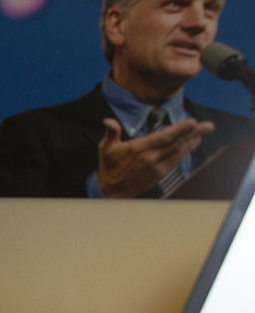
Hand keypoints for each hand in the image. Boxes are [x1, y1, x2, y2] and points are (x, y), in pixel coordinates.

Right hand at [97, 117, 213, 197]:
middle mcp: (150, 158)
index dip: (180, 130)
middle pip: (177, 143)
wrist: (110, 191)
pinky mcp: (160, 174)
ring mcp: (157, 167)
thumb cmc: (109, 169)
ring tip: (202, 133)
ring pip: (179, 152)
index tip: (192, 123)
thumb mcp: (106, 148)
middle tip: (207, 126)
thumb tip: (109, 122)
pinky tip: (190, 145)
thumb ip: (111, 132)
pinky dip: (185, 151)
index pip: (164, 137)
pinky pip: (176, 160)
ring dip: (192, 142)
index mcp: (139, 149)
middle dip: (194, 133)